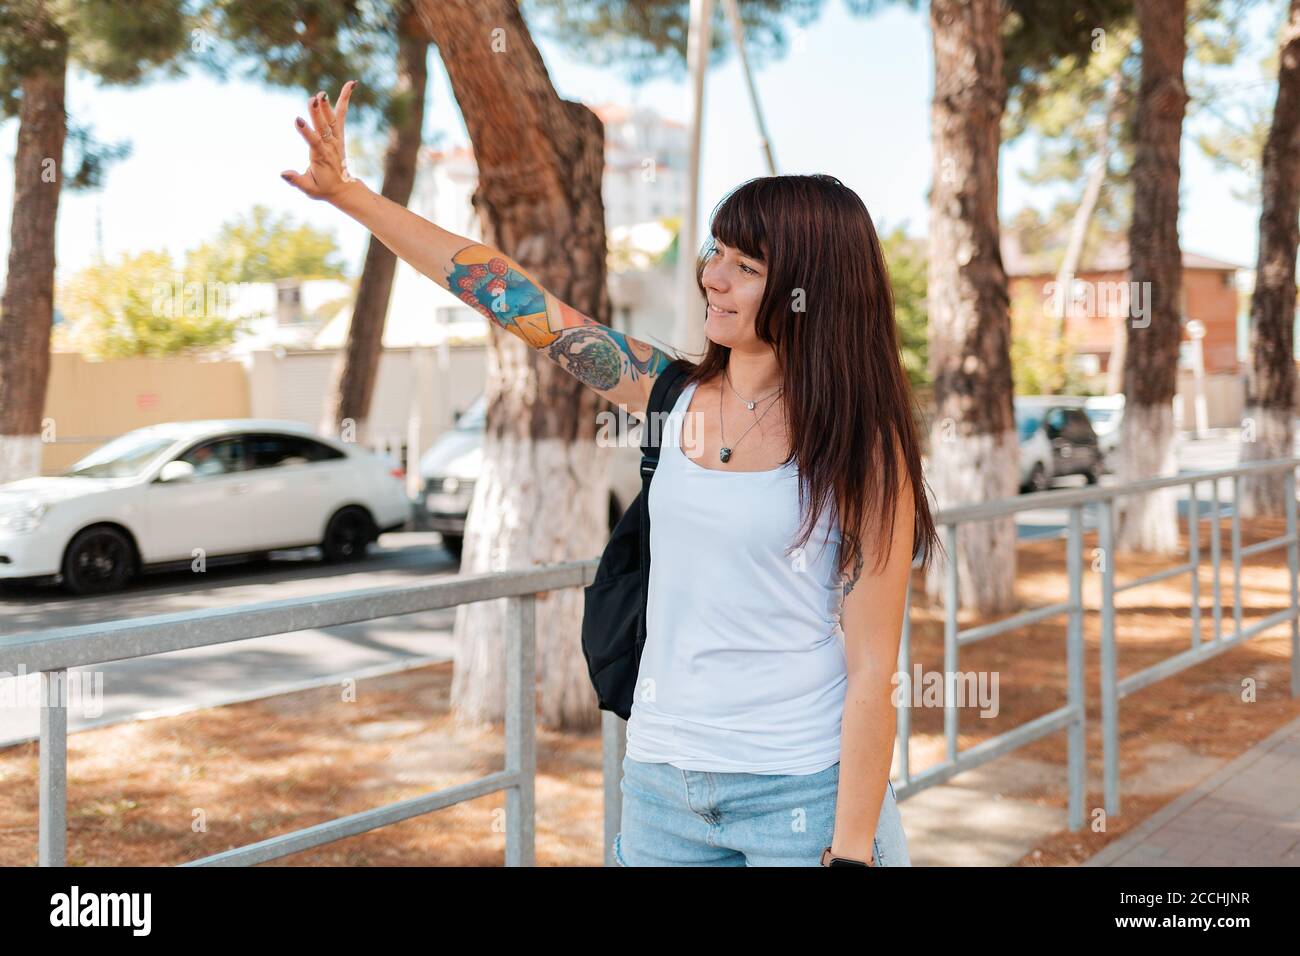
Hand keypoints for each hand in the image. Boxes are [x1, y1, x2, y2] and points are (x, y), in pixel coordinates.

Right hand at [281, 82, 357, 201]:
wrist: (344, 189)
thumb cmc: (323, 189)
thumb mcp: (310, 189)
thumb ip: (297, 181)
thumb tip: (282, 173)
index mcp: (321, 157)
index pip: (314, 142)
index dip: (306, 131)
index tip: (298, 120)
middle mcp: (330, 146)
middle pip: (323, 127)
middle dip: (317, 113)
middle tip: (312, 98)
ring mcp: (336, 139)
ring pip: (332, 119)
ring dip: (327, 105)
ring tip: (322, 93)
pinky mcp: (339, 134)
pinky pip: (341, 115)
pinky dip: (344, 100)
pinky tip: (350, 84)